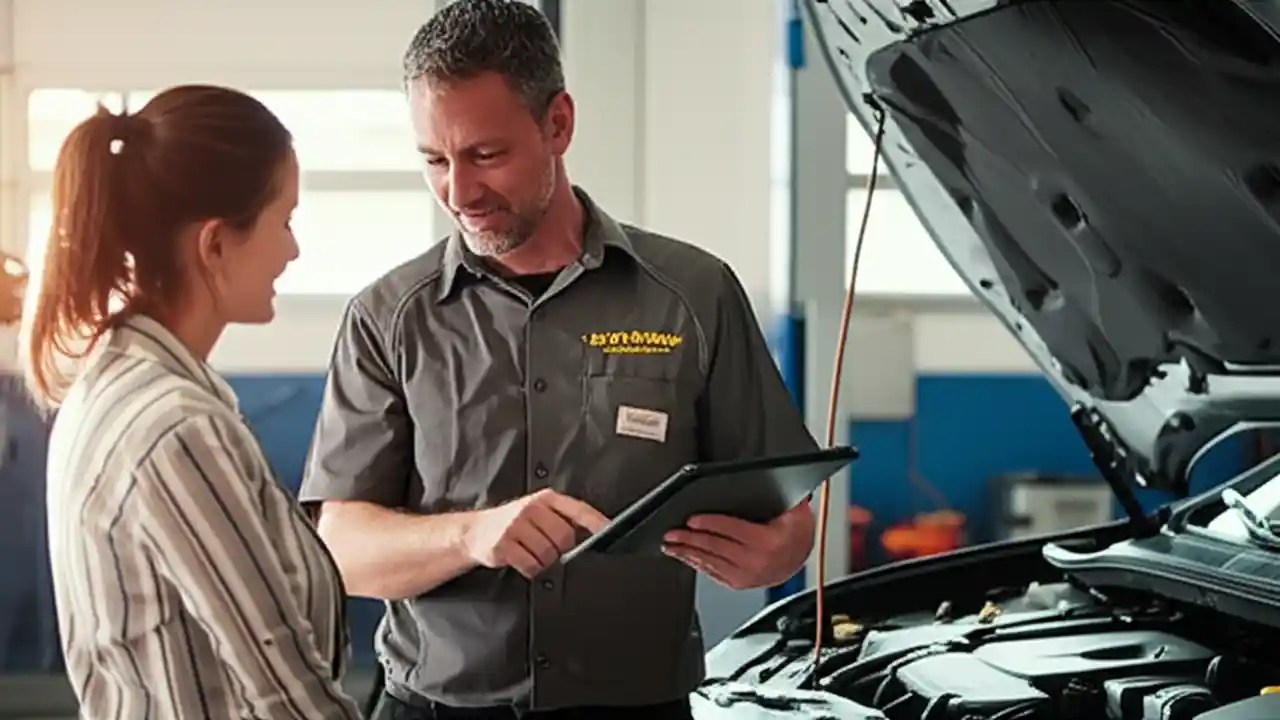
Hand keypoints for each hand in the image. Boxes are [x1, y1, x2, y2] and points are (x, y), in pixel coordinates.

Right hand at [462, 489, 608, 579]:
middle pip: (564, 538)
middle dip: (560, 550)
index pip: (577, 509)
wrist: (475, 531)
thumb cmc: (514, 523)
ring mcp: (515, 525)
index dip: (596, 522)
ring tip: (532, 553)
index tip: (609, 531)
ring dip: (544, 561)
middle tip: (547, 548)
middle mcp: (531, 508)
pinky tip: (523, 561)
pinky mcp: (503, 544)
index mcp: (545, 499)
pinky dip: (530, 569)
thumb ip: (563, 518)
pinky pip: (531, 565)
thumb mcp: (538, 512)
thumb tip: (595, 531)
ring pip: (548, 554)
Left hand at [661, 502, 814, 589]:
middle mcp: (757, 561)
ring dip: (687, 553)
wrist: (802, 555)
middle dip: (690, 539)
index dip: (710, 524)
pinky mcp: (740, 583)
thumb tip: (765, 477)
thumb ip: (780, 494)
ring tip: (671, 545)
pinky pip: (713, 573)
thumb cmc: (795, 530)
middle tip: (672, 533)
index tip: (692, 520)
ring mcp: (747, 575)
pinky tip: (686, 556)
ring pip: (711, 563)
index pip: (733, 530)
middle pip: (716, 548)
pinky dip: (697, 564)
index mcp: (769, 541)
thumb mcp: (794, 509)